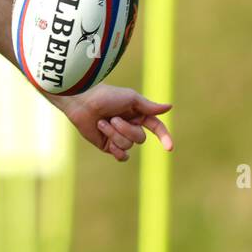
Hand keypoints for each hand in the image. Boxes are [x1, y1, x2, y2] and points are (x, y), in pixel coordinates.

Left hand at [49, 84, 172, 162]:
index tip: (169, 147)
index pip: (157, 127)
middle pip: (140, 139)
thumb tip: (170, 107)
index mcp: (138, 114)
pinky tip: (109, 145)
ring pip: (128, 146)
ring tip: (101, 123)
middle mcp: (130, 126)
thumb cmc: (105, 96)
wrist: (81, 102)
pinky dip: (117, 151)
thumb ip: (149, 107)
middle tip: (112, 118)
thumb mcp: (130, 98)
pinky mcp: (108, 145)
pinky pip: (121, 156)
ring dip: (114, 134)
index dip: (164, 137)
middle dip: (126, 129)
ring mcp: (119, 136)